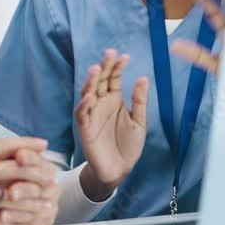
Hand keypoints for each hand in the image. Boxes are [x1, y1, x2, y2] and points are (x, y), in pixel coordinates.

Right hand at [0, 137, 55, 224]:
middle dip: (36, 172)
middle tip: (52, 176)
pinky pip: (3, 220)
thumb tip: (7, 154)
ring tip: (47, 203)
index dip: (25, 143)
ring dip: (33, 201)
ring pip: (12, 197)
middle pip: (13, 169)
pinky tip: (27, 223)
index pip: (2, 146)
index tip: (43, 144)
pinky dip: (17, 222)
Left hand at [0, 148, 60, 224]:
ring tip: (2, 214)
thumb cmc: (6, 179)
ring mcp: (50, 206)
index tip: (19, 156)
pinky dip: (18, 224)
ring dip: (19, 211)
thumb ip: (15, 150)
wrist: (9, 202)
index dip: (31, 158)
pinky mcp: (44, 223)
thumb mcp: (7, 162)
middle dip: (25, 189)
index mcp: (46, 169)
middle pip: (40, 187)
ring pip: (37, 209)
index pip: (40, 162)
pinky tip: (6, 223)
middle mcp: (52, 187)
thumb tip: (38, 143)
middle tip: (12, 192)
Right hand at [75, 50, 148, 201]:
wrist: (119, 170)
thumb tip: (143, 78)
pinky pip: (82, 113)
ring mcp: (92, 114)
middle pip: (100, 81)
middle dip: (104, 67)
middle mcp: (101, 103)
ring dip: (91, 81)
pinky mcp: (85, 128)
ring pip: (87, 93)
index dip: (118, 67)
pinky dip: (84, 104)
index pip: (114, 78)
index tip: (125, 56)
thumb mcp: (139, 122)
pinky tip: (91, 95)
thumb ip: (139, 101)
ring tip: (97, 69)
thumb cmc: (128, 146)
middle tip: (109, 54)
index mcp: (114, 100)